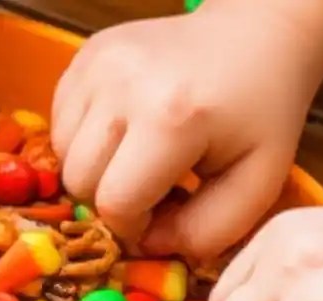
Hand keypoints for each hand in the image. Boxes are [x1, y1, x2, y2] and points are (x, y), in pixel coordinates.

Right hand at [52, 2, 322, 254]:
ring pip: (62, 153)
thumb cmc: (261, 113)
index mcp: (171, 119)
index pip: (115, 203)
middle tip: (152, 189)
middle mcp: (122, 85)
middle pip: (79, 180)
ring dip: (94, 170)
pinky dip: (84, 139)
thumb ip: (205, 232)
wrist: (256, 34)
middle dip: (111, 199)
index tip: (163, 215)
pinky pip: (60, 122)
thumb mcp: (257, 183)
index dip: (135, 225)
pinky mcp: (85, 55)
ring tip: (137, 159)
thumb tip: (148, 244)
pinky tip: (124, 132)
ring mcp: (98, 65)